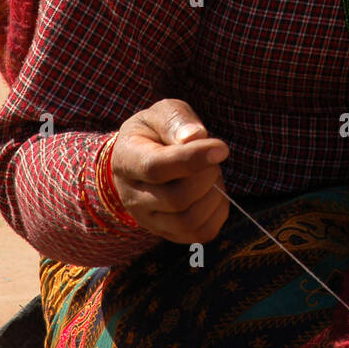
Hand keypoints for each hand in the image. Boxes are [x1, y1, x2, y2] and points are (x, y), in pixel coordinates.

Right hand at [110, 98, 230, 244]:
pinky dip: (218, 212)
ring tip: (211, 175)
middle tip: (212, 157)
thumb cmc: (154, 133)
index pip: (156, 168)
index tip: (221, 148)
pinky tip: (213, 192)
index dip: (192, 159)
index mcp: (127, 160)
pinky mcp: (168, 234)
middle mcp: (132, 197)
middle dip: (207, 175)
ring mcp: (148, 220)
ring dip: (214, 195)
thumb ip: (176, 120)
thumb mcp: (160, 113)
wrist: (140, 160)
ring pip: (190, 220)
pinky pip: (201, 233)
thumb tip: (195, 136)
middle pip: (177, 198)